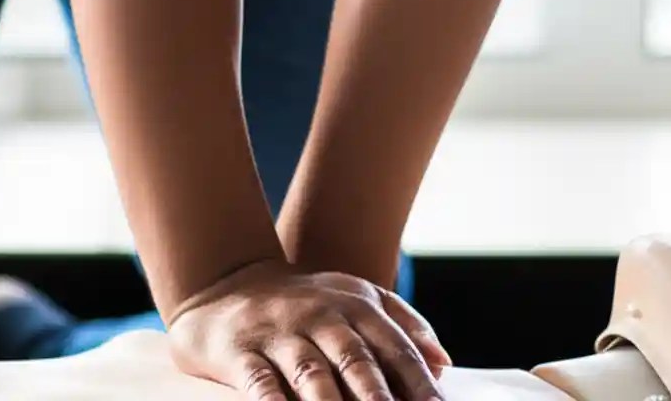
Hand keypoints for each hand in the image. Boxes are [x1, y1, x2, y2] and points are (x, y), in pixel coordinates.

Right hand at [167, 259, 451, 399]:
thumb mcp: (357, 298)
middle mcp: (320, 317)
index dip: (418, 381)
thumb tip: (443, 364)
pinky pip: (261, 384)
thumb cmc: (307, 301)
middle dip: (380, 398)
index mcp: (356, 305)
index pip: (394, 346)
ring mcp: (281, 334)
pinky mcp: (242, 353)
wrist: (228, 282)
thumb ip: (404, 325)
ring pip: (313, 375)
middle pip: (356, 361)